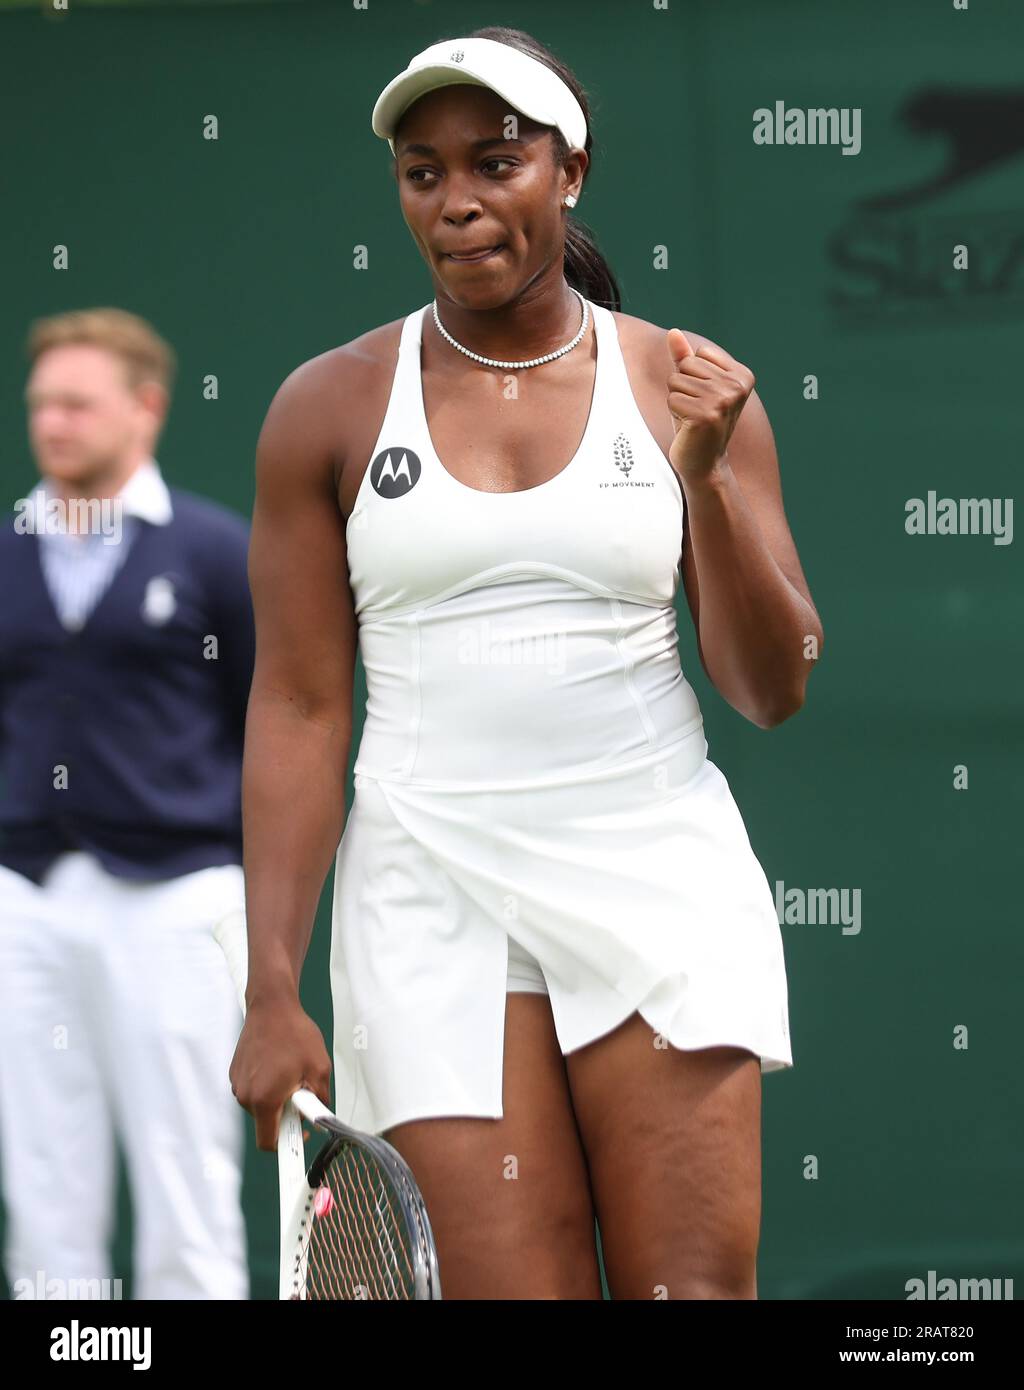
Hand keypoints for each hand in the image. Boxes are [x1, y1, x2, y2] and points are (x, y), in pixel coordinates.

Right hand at [228, 993, 331, 1150]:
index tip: (299, 1137)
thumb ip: (320, 1101)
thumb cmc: (295, 1034)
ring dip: (275, 1097)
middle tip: (301, 1091)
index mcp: (264, 1100)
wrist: (271, 1005)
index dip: (286, 1145)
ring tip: (289, 1072)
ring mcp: (238, 1084)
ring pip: (259, 1105)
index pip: (269, 1142)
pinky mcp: (235, 1072)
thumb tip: (320, 1120)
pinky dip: (265, 1084)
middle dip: (285, 1114)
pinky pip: (252, 1089)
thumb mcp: (319, 1069)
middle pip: (266, 1123)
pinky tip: (277, 1063)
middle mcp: (245, 1096)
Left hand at [666, 329, 755, 484]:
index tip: (704, 398)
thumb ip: (684, 359)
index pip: (697, 354)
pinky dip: (674, 413)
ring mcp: (723, 400)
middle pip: (686, 365)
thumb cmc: (697, 423)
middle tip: (696, 410)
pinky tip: (689, 427)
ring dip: (677, 401)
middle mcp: (737, 385)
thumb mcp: (693, 387)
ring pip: (676, 380)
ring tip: (692, 418)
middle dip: (682, 387)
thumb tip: (673, 331)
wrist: (704, 463)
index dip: (691, 376)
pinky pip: (672, 398)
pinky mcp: (707, 414)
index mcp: (742, 374)